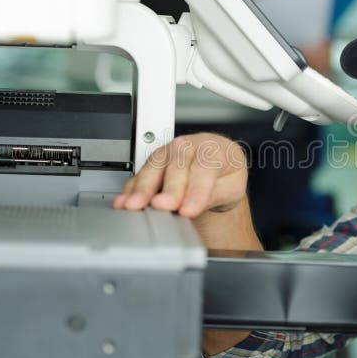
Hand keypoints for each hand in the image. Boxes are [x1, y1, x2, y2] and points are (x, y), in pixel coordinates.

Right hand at [113, 133, 247, 217]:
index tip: (188, 210)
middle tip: (163, 206)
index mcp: (213, 149)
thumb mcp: (232, 186)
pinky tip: (124, 201)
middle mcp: (187, 147)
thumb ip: (216, 194)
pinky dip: (131, 190)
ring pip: (154, 168)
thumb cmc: (224, 173)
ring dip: (143, 188)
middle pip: (177, 166)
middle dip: (169, 188)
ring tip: (136, 205)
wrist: (215, 163)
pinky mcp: (152, 165)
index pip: (205, 168)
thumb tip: (195, 204)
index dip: (196, 190)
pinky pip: (139, 175)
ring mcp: (167, 154)